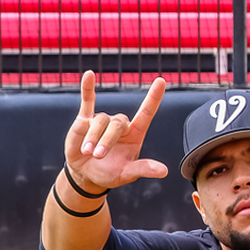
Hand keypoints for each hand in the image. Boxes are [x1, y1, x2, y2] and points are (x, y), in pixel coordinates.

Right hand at [64, 71, 168, 191]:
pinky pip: (87, 101)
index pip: (147, 113)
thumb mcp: (127, 173)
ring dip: (92, 137)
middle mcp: (120, 125)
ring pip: (100, 120)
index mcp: (135, 134)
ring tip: (87, 152)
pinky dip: (88, 88)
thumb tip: (164, 171)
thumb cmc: (110, 173)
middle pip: (117, 123)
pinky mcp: (85, 120)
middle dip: (107, 140)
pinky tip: (89, 75)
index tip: (161, 81)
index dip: (153, 97)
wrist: (86, 174)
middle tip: (98, 156)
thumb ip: (143, 169)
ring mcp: (103, 121)